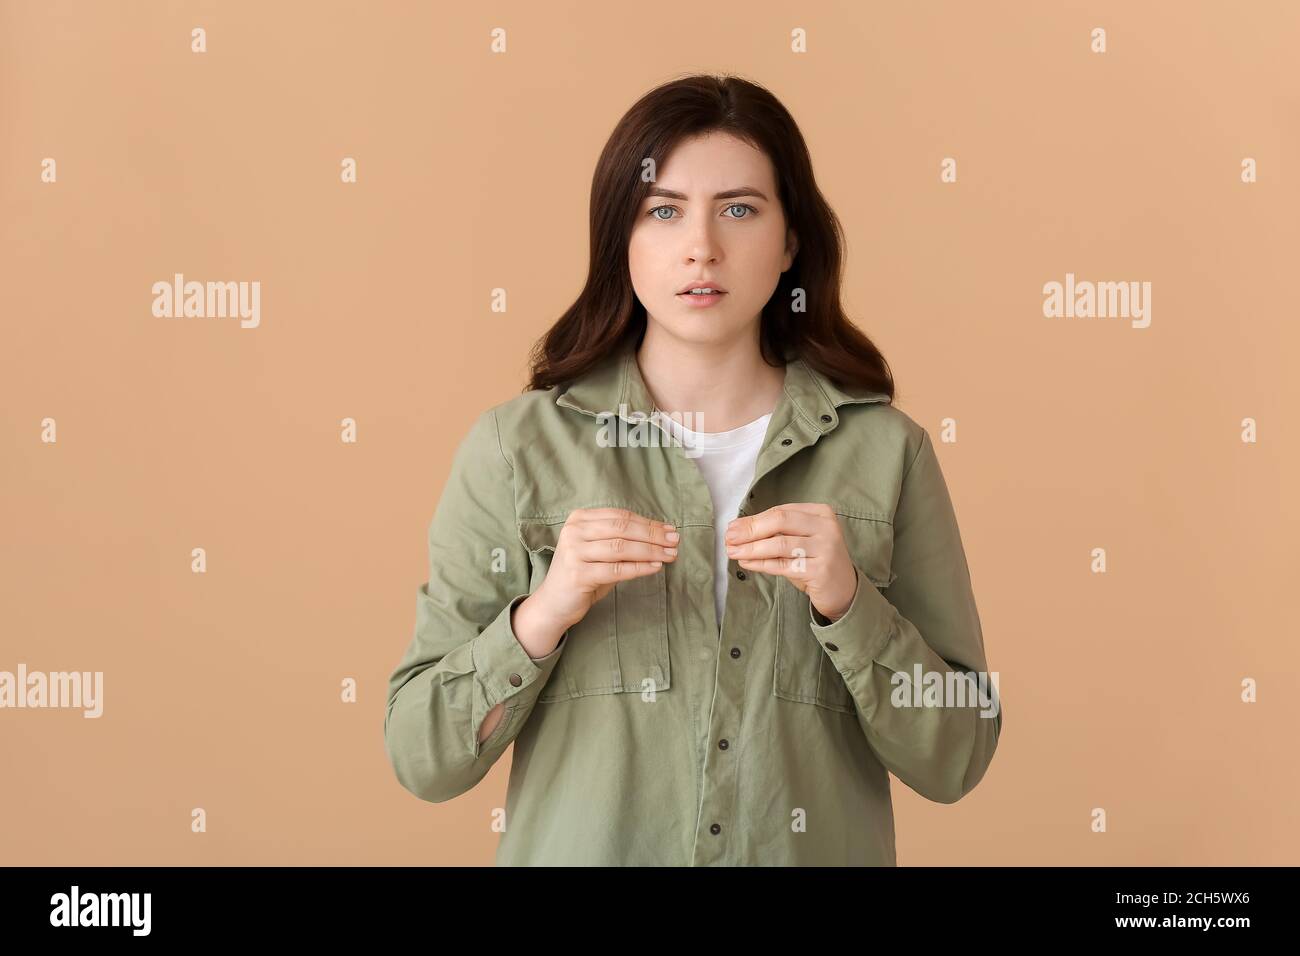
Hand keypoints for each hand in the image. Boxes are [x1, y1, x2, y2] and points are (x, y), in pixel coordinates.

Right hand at [530, 507, 678, 630]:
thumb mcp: (600, 551)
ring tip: (670, 555)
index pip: (621, 516)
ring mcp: (574, 552)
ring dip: (651, 551)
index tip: (670, 529)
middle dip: (653, 535)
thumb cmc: (583, 574)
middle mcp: (574, 532)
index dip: (648, 522)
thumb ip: (622, 540)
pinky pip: (617, 570)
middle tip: (675, 541)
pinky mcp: (578, 575)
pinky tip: (655, 567)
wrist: (553, 604)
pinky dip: (639, 568)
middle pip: (623, 529)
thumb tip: (662, 535)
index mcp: (579, 519)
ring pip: (621, 548)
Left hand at [725, 503, 858, 622]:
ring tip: (732, 552)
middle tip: (729, 538)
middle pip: (780, 521)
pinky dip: (761, 563)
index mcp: (821, 513)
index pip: (781, 511)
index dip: (753, 519)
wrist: (844, 590)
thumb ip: (776, 531)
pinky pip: (783, 565)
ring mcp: (826, 548)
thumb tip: (738, 528)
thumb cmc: (816, 561)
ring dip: (751, 548)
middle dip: (750, 529)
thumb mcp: (800, 540)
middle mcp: (826, 527)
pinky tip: (747, 563)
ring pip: (779, 544)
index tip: (732, 527)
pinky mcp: (820, 570)